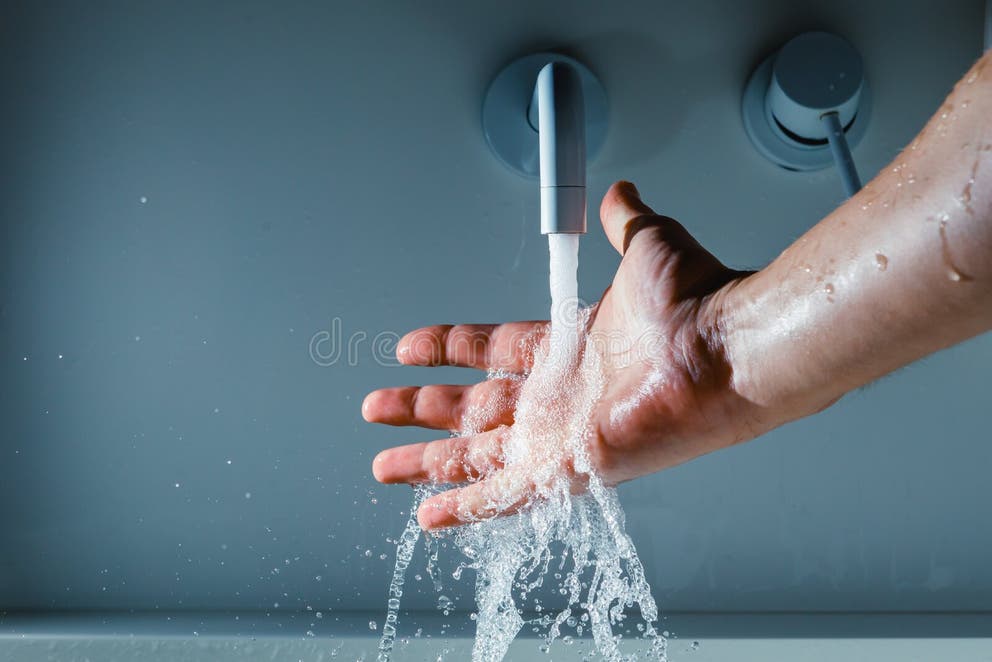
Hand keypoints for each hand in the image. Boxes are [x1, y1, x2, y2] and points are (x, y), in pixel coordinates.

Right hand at [363, 182, 757, 529]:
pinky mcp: (567, 469)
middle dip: (420, 411)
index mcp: (568, 351)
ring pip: (475, 457)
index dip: (447, 349)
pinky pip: (504, 496)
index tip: (408, 349)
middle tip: (377, 408)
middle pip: (471, 410)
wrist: (725, 349)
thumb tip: (620, 192)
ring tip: (382, 466)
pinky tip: (428, 516)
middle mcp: (559, 399)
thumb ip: (623, 222)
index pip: (492, 353)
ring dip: (427, 461)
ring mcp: (560, 438)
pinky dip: (464, 507)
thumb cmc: (695, 303)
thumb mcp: (647, 246)